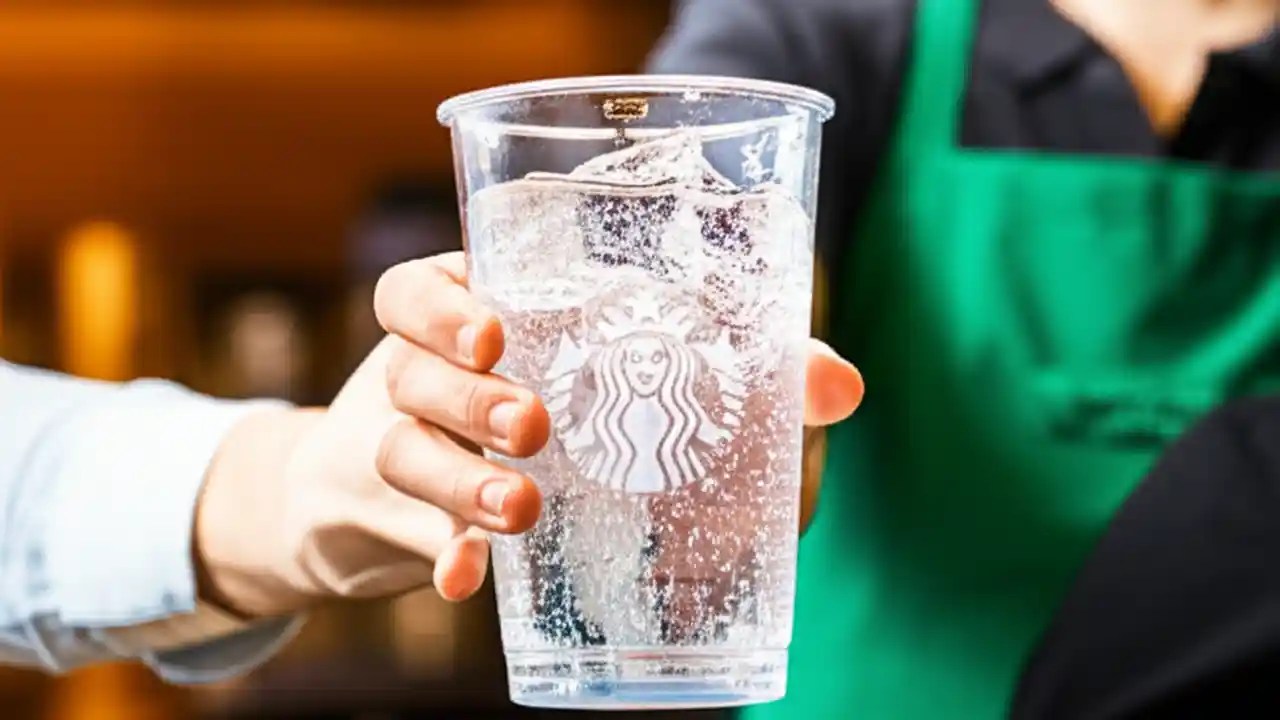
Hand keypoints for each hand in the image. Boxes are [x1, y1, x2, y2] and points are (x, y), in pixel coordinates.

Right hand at [194, 252, 862, 617]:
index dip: (442, 304)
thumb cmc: (554, 411)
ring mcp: (400, 446)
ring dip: (461, 481)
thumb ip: (740, 371)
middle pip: (409, 367)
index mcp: (464, 319)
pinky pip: (407, 538)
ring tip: (520, 508)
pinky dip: (438, 557)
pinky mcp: (400, 521)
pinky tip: (463, 580)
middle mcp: (417, 374)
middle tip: (532, 423)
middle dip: (469, 396)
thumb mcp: (628, 375)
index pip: (416, 289)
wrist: (403, 496)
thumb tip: (843, 388)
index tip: (498, 333)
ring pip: (404, 450)